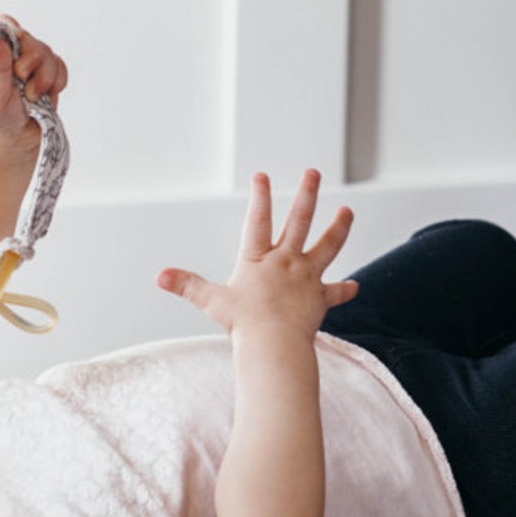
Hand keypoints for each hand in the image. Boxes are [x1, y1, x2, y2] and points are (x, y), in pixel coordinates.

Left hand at [0, 21, 67, 143]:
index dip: (10, 32)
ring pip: (46, 51)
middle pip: (27, 37)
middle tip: (23, 78)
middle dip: (32, 60)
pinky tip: (44, 96)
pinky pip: (59, 64)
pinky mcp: (45, 73)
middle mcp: (6, 54)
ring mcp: (27, 63)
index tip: (17, 51)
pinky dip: (56, 81)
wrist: (15, 144)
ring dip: (44, 76)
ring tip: (32, 96)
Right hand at [156, 169, 358, 337]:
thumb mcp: (211, 301)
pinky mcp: (319, 298)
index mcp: (258, 259)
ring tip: (347, 211)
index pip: (258, 220)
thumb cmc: (243, 324)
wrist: (274, 344)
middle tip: (314, 172)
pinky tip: (356, 286)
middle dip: (307, 194)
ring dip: (338, 227)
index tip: (262, 174)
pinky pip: (335, 293)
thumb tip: (159, 275)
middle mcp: (286, 261)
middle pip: (299, 221)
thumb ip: (187, 285)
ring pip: (327, 246)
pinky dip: (344, 290)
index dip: (259, 196)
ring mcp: (306, 277)